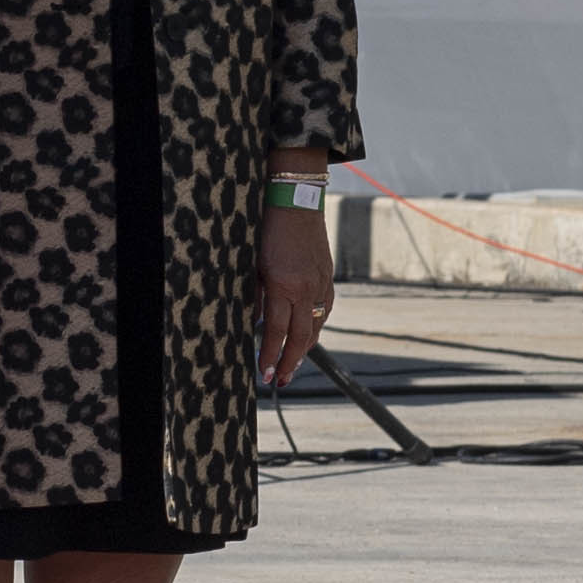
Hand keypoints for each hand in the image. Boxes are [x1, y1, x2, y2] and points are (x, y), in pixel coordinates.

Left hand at [256, 198, 336, 387]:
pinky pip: (324, 310)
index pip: (277, 332)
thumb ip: (257, 295)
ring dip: (305, 349)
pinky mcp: (328, 277)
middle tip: (281, 381)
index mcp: (283, 286)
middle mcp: (306, 288)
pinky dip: (316, 327)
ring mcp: (321, 283)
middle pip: (301, 337)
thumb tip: (257, 323)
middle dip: (290, 362)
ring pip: (316, 326)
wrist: (297, 201)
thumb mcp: (254, 264)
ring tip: (294, 365)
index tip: (265, 373)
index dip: (271, 355)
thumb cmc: (268, 230)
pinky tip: (309, 335)